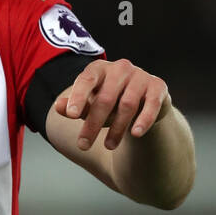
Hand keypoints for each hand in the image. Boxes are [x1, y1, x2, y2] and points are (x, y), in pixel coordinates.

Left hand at [52, 58, 169, 149]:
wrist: (140, 102)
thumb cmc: (108, 103)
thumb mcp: (88, 104)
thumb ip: (74, 106)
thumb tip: (58, 106)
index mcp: (99, 69)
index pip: (86, 80)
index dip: (78, 97)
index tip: (72, 115)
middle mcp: (120, 68)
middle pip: (105, 98)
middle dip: (93, 124)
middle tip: (83, 145)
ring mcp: (140, 76)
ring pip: (127, 104)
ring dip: (117, 128)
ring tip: (108, 146)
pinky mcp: (158, 86)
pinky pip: (151, 104)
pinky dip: (144, 120)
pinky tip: (135, 134)